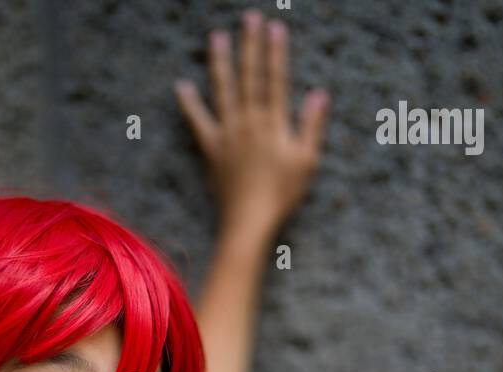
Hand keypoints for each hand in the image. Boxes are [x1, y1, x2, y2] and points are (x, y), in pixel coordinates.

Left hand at [174, 8, 329, 243]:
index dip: (276, 52)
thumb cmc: (282, 194)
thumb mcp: (306, 161)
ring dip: (219, 62)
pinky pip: (198, 122)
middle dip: (249, 45)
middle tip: (249, 17)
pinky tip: (182, 86)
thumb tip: (320, 94)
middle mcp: (248, 121)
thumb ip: (312, 125)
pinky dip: (189, 104)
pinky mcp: (211, 149)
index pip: (275, 79)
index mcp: (272, 123)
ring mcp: (227, 133)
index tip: (275, 27)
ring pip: (223, 90)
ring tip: (216, 36)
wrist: (249, 221)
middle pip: (249, 76)